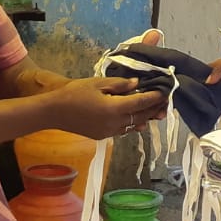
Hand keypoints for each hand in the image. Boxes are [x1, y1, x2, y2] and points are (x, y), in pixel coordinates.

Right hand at [51, 77, 165, 139]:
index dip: (155, 97)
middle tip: (166, 101)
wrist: (54, 112)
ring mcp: (109, 132)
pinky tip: (138, 119)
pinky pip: (124, 129)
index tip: (165, 91)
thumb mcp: (97, 83)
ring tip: (156, 110)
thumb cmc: (74, 93)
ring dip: (145, 117)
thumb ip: (119, 85)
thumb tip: (137, 84)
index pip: (141, 103)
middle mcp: (115, 123)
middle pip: (141, 116)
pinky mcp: (103, 136)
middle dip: (154, 109)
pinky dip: (133, 123)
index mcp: (114, 108)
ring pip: (134, 125)